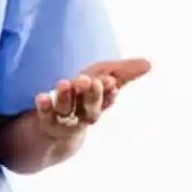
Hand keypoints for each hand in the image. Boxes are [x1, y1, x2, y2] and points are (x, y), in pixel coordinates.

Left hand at [33, 58, 150, 139]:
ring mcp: (65, 119)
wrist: (58, 128)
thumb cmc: (85, 95)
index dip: (110, 92)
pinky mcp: (46, 120)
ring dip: (66, 98)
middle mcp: (84, 114)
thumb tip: (149, 63)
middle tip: (91, 81)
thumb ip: (125, 72)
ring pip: (66, 111)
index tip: (111, 81)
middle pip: (90, 107)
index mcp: (100, 103)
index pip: (108, 99)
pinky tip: (41, 97)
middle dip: (92, 95)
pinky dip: (44, 107)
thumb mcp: (104, 78)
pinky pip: (45, 115)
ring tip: (65, 83)